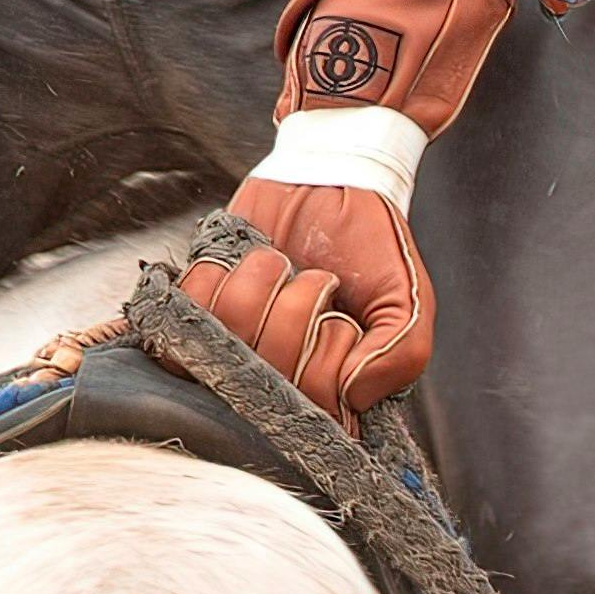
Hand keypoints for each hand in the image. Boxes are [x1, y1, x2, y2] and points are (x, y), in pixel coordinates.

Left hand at [184, 159, 434, 418]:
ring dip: (260, 284)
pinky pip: (186, 311)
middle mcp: (277, 383)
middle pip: (267, 380)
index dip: (327, 359)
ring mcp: (231, 351)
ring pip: (225, 343)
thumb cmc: (369, 245)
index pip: (315, 411)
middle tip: (317, 280)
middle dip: (298, 311)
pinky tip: (243, 261)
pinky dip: (216, 274)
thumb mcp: (408, 300)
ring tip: (280, 265)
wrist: (327, 182)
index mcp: (331, 393)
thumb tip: (352, 396)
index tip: (344, 319)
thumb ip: (402, 354)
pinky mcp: (194, 314)